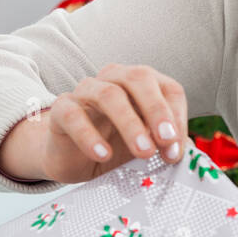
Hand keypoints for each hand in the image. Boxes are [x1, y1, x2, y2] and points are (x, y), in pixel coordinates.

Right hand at [0, 64, 188, 184]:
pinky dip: (89, 135)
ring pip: (108, 94)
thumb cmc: (113, 143)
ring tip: (143, 152)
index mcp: (142, 84)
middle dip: (157, 110)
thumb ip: (162, 143)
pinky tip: (102, 154)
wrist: (72, 158)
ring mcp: (86, 91)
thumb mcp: (145, 143)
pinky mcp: (61, 109)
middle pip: (139, 79)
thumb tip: (175, 150)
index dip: (176, 116)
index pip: (168, 88)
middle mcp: (115, 79)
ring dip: (130, 123)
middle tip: (165, 140)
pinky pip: (73, 115)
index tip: (176, 147)